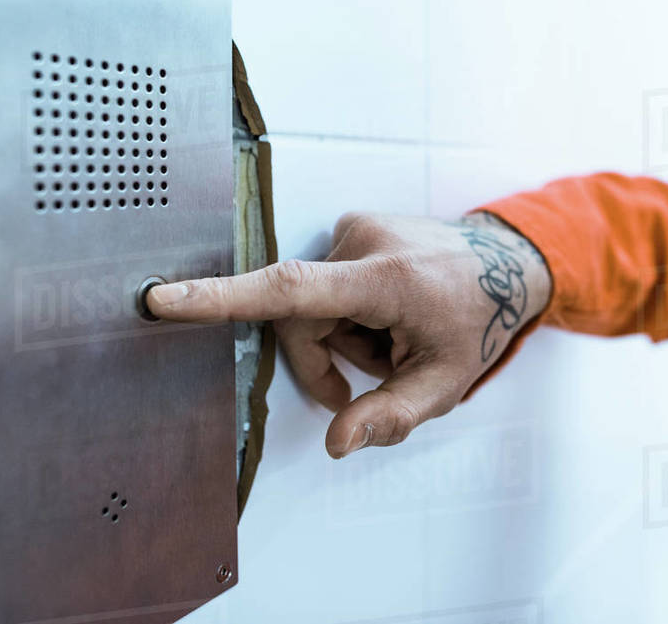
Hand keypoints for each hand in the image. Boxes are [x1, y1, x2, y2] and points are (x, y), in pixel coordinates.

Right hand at [146, 211, 551, 457]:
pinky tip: (385, 314)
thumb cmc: (475, 323)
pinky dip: (347, 310)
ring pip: (311, 302)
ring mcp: (358, 227)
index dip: (219, 298)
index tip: (161, 297)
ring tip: (390, 338)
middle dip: (323, 360)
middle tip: (364, 382)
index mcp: (384, 280)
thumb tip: (334, 443)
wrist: (506, 264)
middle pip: (298, 317)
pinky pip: (326, 280)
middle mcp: (364, 242)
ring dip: (341, 334)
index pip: (288, 289)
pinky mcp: (355, 224)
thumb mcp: (445, 384)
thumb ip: (389, 416)